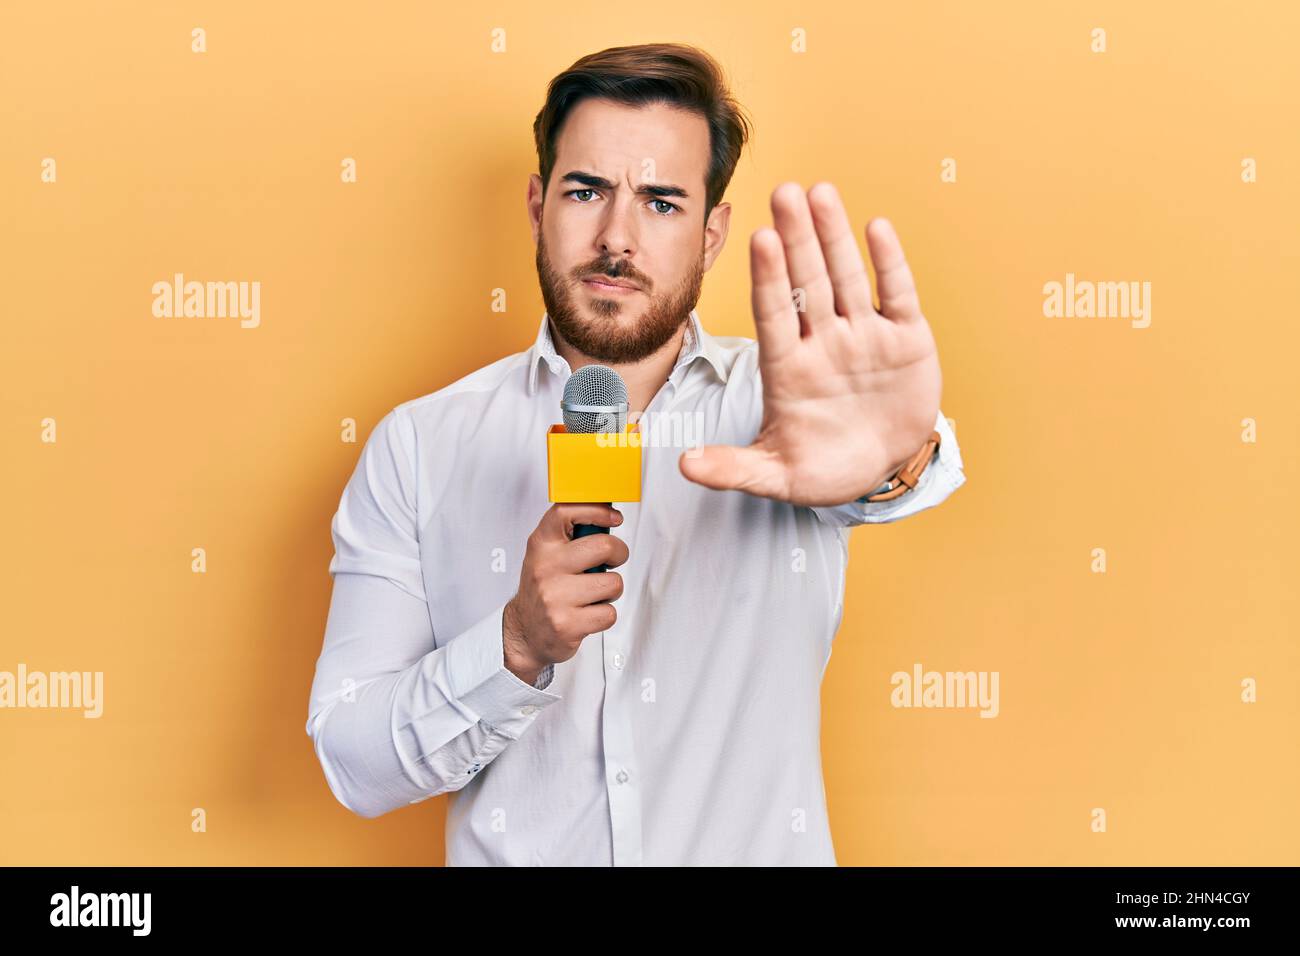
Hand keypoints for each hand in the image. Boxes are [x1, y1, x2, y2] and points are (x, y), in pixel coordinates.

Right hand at [502, 503, 627, 683]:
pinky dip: (604, 615)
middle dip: (619, 553)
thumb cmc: (543, 589)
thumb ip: (570, 535)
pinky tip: (587, 613)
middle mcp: (545, 568)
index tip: (614, 517)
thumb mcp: (547, 554)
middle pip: (604, 546)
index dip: (597, 510)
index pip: (566, 511)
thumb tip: (607, 514)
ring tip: (593, 592)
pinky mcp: (566, 624)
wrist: (525, 631)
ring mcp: (555, 597)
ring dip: (610, 590)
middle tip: (611, 561)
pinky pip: (609, 613)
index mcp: (541, 545)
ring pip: (613, 583)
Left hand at [679, 182, 941, 506]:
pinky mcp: (905, 340)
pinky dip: (890, 264)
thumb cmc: (822, 470)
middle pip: (808, 282)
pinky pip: (897, 295)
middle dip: (797, 238)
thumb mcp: (775, 476)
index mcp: (787, 368)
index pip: (774, 313)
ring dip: (835, 237)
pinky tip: (876, 228)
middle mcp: (823, 342)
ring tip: (821, 193)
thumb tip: (682, 466)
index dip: (769, 277)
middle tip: (784, 192)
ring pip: (848, 278)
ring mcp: (864, 337)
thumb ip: (732, 468)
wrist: (880, 471)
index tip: (760, 239)